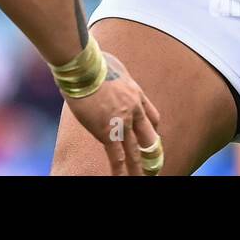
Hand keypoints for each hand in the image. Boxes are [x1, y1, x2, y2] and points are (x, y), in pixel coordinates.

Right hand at [63, 52, 162, 175]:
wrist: (85, 67)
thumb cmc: (93, 60)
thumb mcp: (114, 64)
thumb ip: (115, 74)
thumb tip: (107, 70)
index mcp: (136, 93)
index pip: (151, 116)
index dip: (152, 128)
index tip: (152, 135)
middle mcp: (134, 109)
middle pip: (148, 136)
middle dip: (151, 151)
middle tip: (154, 163)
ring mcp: (122, 122)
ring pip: (135, 151)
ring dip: (139, 167)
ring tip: (143, 178)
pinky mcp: (107, 132)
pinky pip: (117, 156)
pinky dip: (120, 170)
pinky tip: (122, 178)